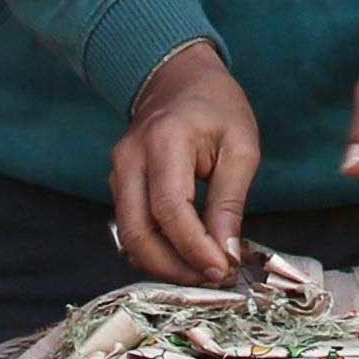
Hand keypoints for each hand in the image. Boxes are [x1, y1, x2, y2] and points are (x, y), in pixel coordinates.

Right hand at [111, 40, 261, 283]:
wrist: (179, 78)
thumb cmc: (217, 108)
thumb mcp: (240, 148)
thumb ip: (229, 203)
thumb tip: (224, 254)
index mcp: (164, 142)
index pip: (170, 210)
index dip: (193, 248)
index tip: (222, 271)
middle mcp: (130, 159)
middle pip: (138, 232)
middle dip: (174, 267)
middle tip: (212, 280)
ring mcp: (117, 172)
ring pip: (128, 237)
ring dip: (163, 264)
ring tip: (202, 273)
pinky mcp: (118, 185)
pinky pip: (129, 228)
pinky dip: (154, 251)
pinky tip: (184, 257)